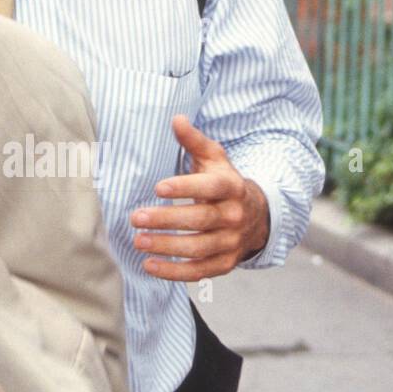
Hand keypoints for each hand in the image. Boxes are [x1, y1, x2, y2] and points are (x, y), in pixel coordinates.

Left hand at [129, 115, 270, 279]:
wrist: (256, 216)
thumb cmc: (224, 184)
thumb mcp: (215, 160)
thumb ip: (194, 141)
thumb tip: (176, 119)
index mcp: (232, 187)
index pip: (211, 187)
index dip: (186, 187)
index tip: (158, 187)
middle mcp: (235, 216)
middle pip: (200, 220)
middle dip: (166, 220)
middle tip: (136, 218)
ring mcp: (231, 242)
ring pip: (198, 248)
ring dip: (166, 247)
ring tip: (138, 241)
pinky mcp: (225, 263)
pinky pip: (199, 271)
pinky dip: (174, 272)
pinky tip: (150, 266)